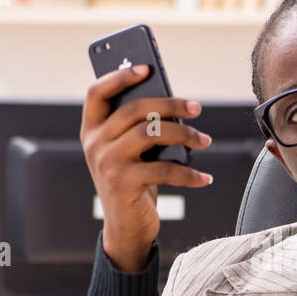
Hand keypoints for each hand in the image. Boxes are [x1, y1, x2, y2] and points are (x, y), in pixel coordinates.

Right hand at [80, 63, 212, 271]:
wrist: (125, 227)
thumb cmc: (134, 182)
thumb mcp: (130, 152)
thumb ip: (139, 128)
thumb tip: (174, 105)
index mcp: (92, 130)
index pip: (97, 93)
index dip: (120, 76)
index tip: (146, 68)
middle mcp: (94, 143)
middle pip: (134, 109)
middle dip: (170, 105)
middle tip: (196, 108)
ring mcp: (106, 163)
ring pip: (152, 134)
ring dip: (185, 135)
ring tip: (204, 140)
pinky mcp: (122, 183)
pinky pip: (164, 169)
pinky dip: (189, 174)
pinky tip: (204, 178)